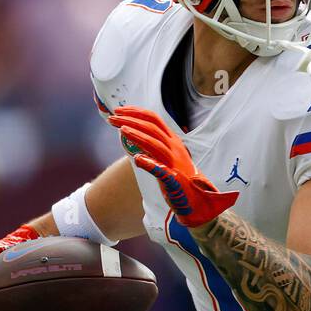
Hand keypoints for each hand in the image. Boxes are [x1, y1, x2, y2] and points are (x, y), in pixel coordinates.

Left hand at [108, 106, 238, 227]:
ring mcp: (174, 163)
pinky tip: (137, 159)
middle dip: (131, 120)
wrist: (197, 199)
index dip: (136, 112)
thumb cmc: (179, 178)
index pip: (154, 119)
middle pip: (152, 128)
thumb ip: (153, 144)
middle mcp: (174, 148)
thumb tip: (133, 133)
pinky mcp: (174, 180)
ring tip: (121, 129)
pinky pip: (161, 170)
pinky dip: (149, 164)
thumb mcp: (167, 156)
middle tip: (113, 118)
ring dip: (137, 135)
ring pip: (155, 144)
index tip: (119, 111)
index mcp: (173, 141)